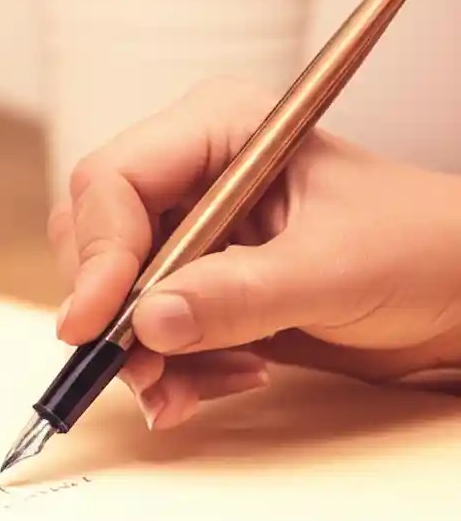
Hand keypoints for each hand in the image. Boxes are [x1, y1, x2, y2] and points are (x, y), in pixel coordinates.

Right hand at [50, 78, 460, 429]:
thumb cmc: (425, 249)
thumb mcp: (334, 269)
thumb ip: (240, 295)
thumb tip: (151, 321)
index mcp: (216, 129)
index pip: (113, 180)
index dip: (96, 251)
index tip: (96, 321)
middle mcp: (190, 174)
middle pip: (95, 236)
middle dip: (112, 310)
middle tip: (135, 367)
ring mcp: (190, 231)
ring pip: (113, 293)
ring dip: (142, 354)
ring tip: (186, 391)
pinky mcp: (197, 284)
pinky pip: (146, 330)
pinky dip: (169, 369)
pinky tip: (224, 380)